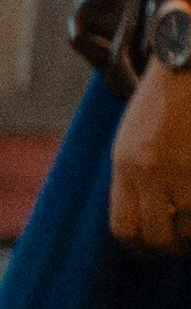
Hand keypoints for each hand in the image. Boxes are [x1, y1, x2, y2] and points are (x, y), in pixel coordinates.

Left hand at [117, 48, 190, 255]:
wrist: (189, 60)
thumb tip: (145, 210)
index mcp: (125, 165)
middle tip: (180, 245)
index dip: (139, 246)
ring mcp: (183, 168)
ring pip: (188, 227)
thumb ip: (135, 173)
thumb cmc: (165, 94)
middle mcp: (150, 172)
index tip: (151, 248)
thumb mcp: (133, 136)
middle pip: (156, 235)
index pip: (124, 227)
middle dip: (169, 248)